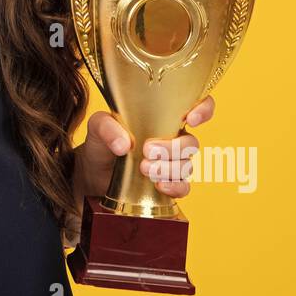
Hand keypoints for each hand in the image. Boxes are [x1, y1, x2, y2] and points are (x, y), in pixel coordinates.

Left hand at [67, 95, 215, 240]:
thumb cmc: (101, 142)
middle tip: (147, 150)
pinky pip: (183, 188)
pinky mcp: (167, 184)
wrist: (92, 172)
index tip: (190, 118)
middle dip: (172, 148)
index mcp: (163, 118)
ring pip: (187, 165)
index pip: (196, 107)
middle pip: (191, 143)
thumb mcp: (97, 127)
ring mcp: (171, 164)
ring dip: (168, 168)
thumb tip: (125, 144)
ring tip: (144, 168)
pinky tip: (159, 185)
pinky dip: (174, 187)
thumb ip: (107, 126)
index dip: (203, 109)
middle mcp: (172, 140)